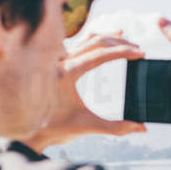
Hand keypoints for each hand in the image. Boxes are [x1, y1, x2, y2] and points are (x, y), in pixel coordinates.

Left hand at [24, 31, 148, 152]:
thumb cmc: (55, 128)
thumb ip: (116, 128)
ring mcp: (58, 61)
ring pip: (86, 39)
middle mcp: (60, 62)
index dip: (123, 52)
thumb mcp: (87, 126)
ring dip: (108, 38)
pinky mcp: (58, 64)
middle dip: (119, 43)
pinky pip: (79, 44)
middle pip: (96, 41)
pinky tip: (106, 40)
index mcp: (66, 73)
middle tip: (138, 49)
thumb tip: (141, 128)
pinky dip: (95, 41)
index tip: (140, 53)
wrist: (29, 130)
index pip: (100, 54)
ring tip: (126, 40)